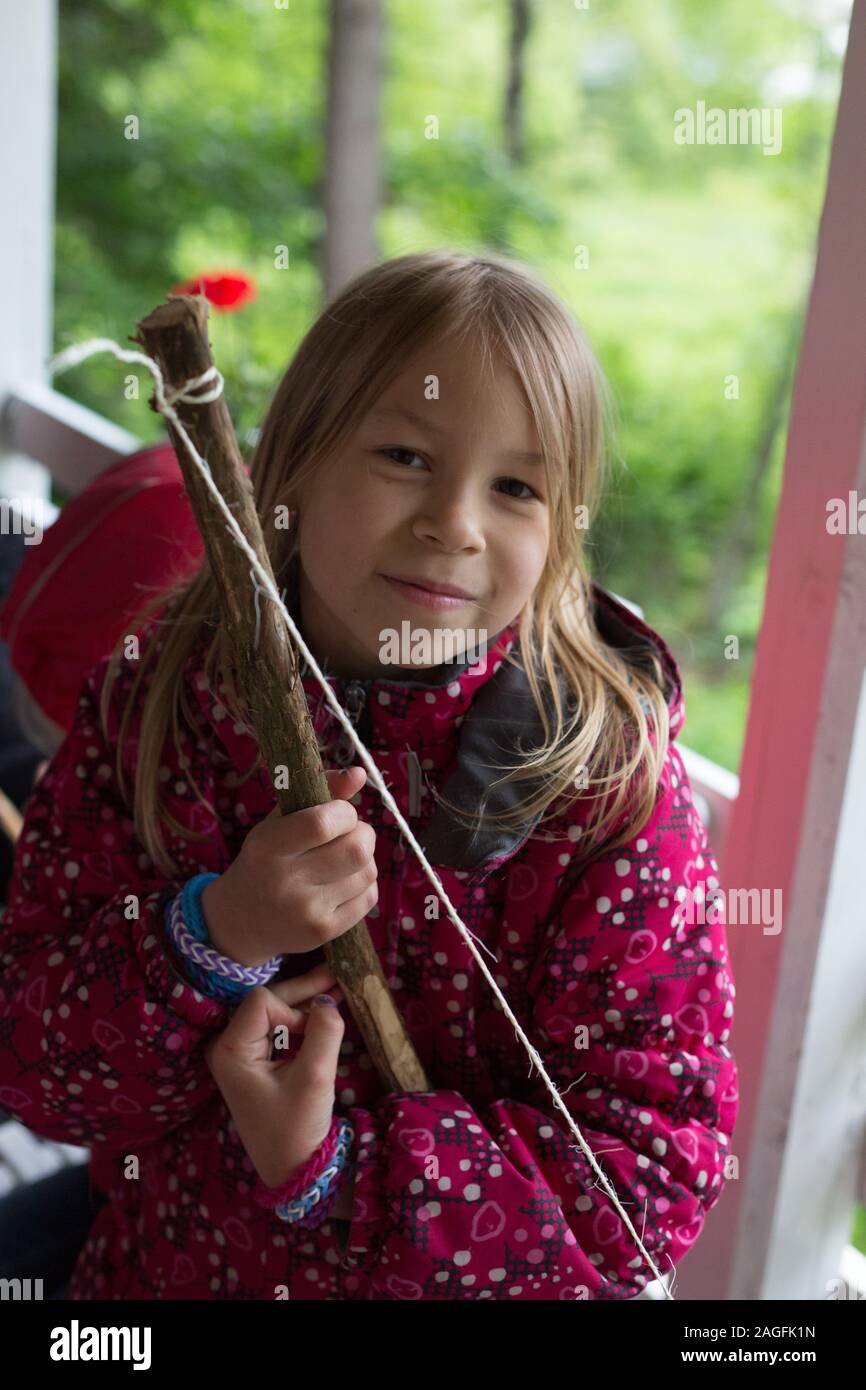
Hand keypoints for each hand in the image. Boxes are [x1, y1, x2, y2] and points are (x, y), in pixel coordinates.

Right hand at [201, 765, 377, 966]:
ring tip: (344, 859)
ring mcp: (306, 911)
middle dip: (363, 833)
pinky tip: (344, 882)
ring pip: (367, 872)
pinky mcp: (323, 932)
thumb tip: (359, 772)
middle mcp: (285, 881)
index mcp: (268, 846)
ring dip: (365, 859)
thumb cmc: (265, 859)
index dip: (345, 812)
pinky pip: (369, 898)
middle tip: (351, 834)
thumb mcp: (278, 822)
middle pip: (356, 849)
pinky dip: (364, 884)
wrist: (240, 920)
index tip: (340, 813)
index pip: (322, 822)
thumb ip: (318, 792)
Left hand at [204, 962, 347, 1189]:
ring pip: (275, 1014)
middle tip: (338, 975)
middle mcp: (230, 1047)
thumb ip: (323, 1033)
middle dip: (304, 992)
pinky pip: (279, 1031)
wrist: (293, 1171)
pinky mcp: (257, 1063)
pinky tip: (327, 1014)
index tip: (312, 1033)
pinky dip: (303, 1022)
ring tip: (339, 989)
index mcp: (231, 1050)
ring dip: (306, 1005)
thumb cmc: (297, 1128)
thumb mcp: (315, 1079)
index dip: (292, 1008)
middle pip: (268, 1002)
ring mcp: (243, 1055)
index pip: (262, 1002)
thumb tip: (328, 999)